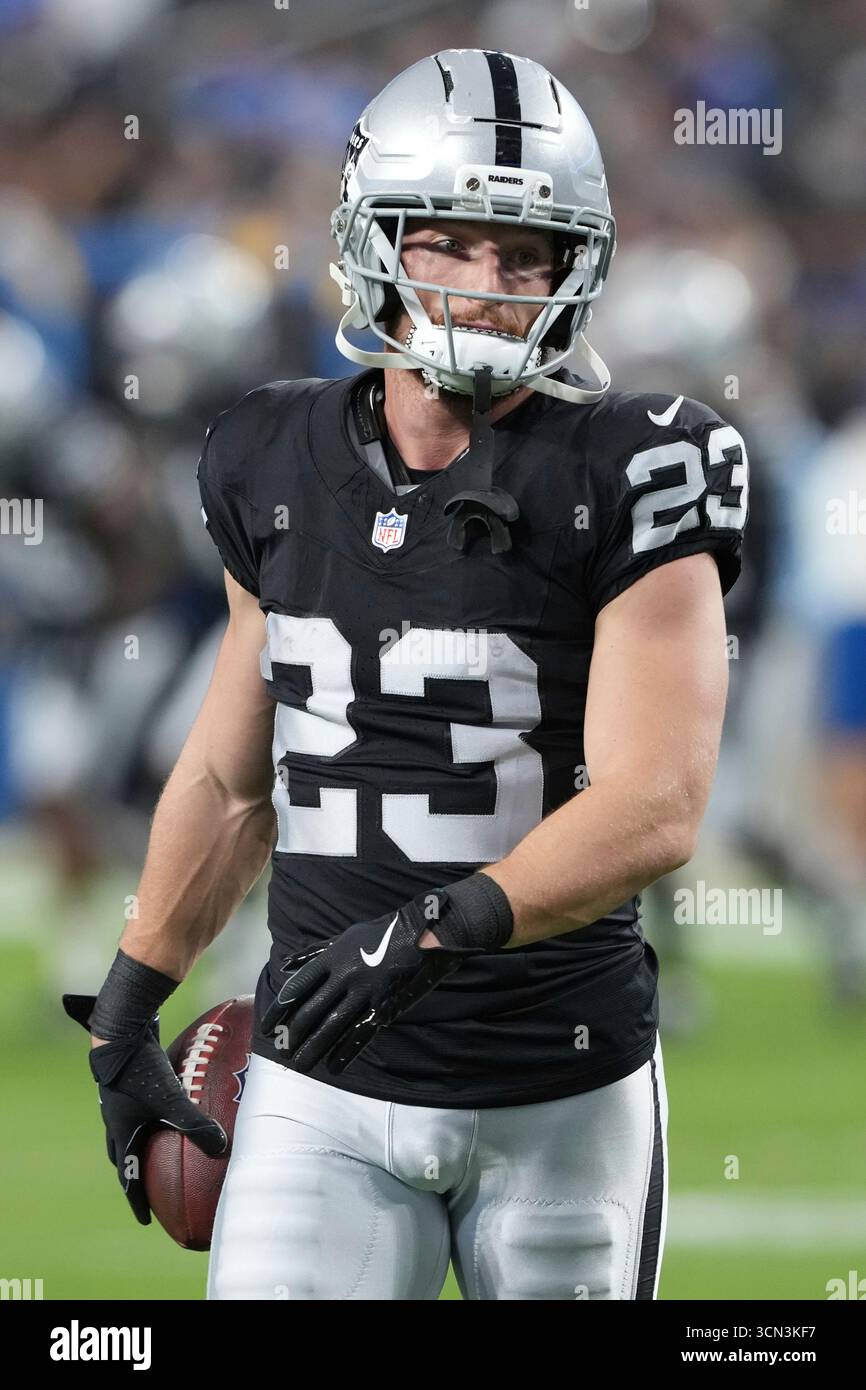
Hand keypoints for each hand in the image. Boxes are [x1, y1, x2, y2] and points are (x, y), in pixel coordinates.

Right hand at [62, 994, 227, 1224]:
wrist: (119, 1030)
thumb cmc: (141, 1069)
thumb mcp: (172, 1100)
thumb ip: (196, 1125)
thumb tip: (223, 1149)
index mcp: (121, 1132)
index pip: (128, 1175)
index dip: (137, 1199)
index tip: (145, 1219)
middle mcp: (116, 1118)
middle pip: (123, 1155)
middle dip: (136, 1173)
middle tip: (147, 1187)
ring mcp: (119, 1098)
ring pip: (129, 1129)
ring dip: (142, 1142)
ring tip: (158, 1147)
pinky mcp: (128, 1078)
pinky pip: (140, 1104)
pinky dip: (153, 1113)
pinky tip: (169, 1103)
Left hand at [260, 890, 480, 1074]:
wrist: (425, 934)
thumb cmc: (383, 933)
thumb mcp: (345, 937)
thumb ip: (314, 953)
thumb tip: (285, 964)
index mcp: (332, 957)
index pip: (296, 988)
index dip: (278, 1010)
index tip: (266, 1028)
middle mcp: (344, 976)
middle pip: (310, 1012)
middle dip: (292, 1036)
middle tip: (282, 1054)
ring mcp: (364, 992)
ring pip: (331, 1027)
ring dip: (313, 1049)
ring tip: (300, 1066)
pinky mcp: (384, 1006)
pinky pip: (360, 1034)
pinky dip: (345, 1053)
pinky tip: (333, 1067)